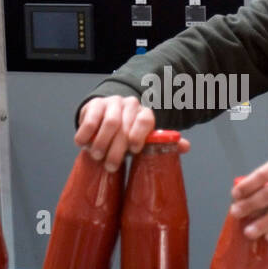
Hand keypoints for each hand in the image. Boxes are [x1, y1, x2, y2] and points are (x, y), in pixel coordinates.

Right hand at [74, 96, 189, 172]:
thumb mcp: (144, 139)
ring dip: (102, 142)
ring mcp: (111, 103)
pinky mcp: (94, 104)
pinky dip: (86, 133)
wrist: (107, 115)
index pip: (146, 120)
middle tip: (110, 165)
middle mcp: (130, 105)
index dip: (140, 135)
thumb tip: (185, 146)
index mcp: (144, 113)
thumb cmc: (129, 133)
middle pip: (124, 126)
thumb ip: (163, 143)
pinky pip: (91, 118)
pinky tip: (82, 144)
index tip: (134, 151)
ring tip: (97, 156)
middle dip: (116, 148)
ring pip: (109, 122)